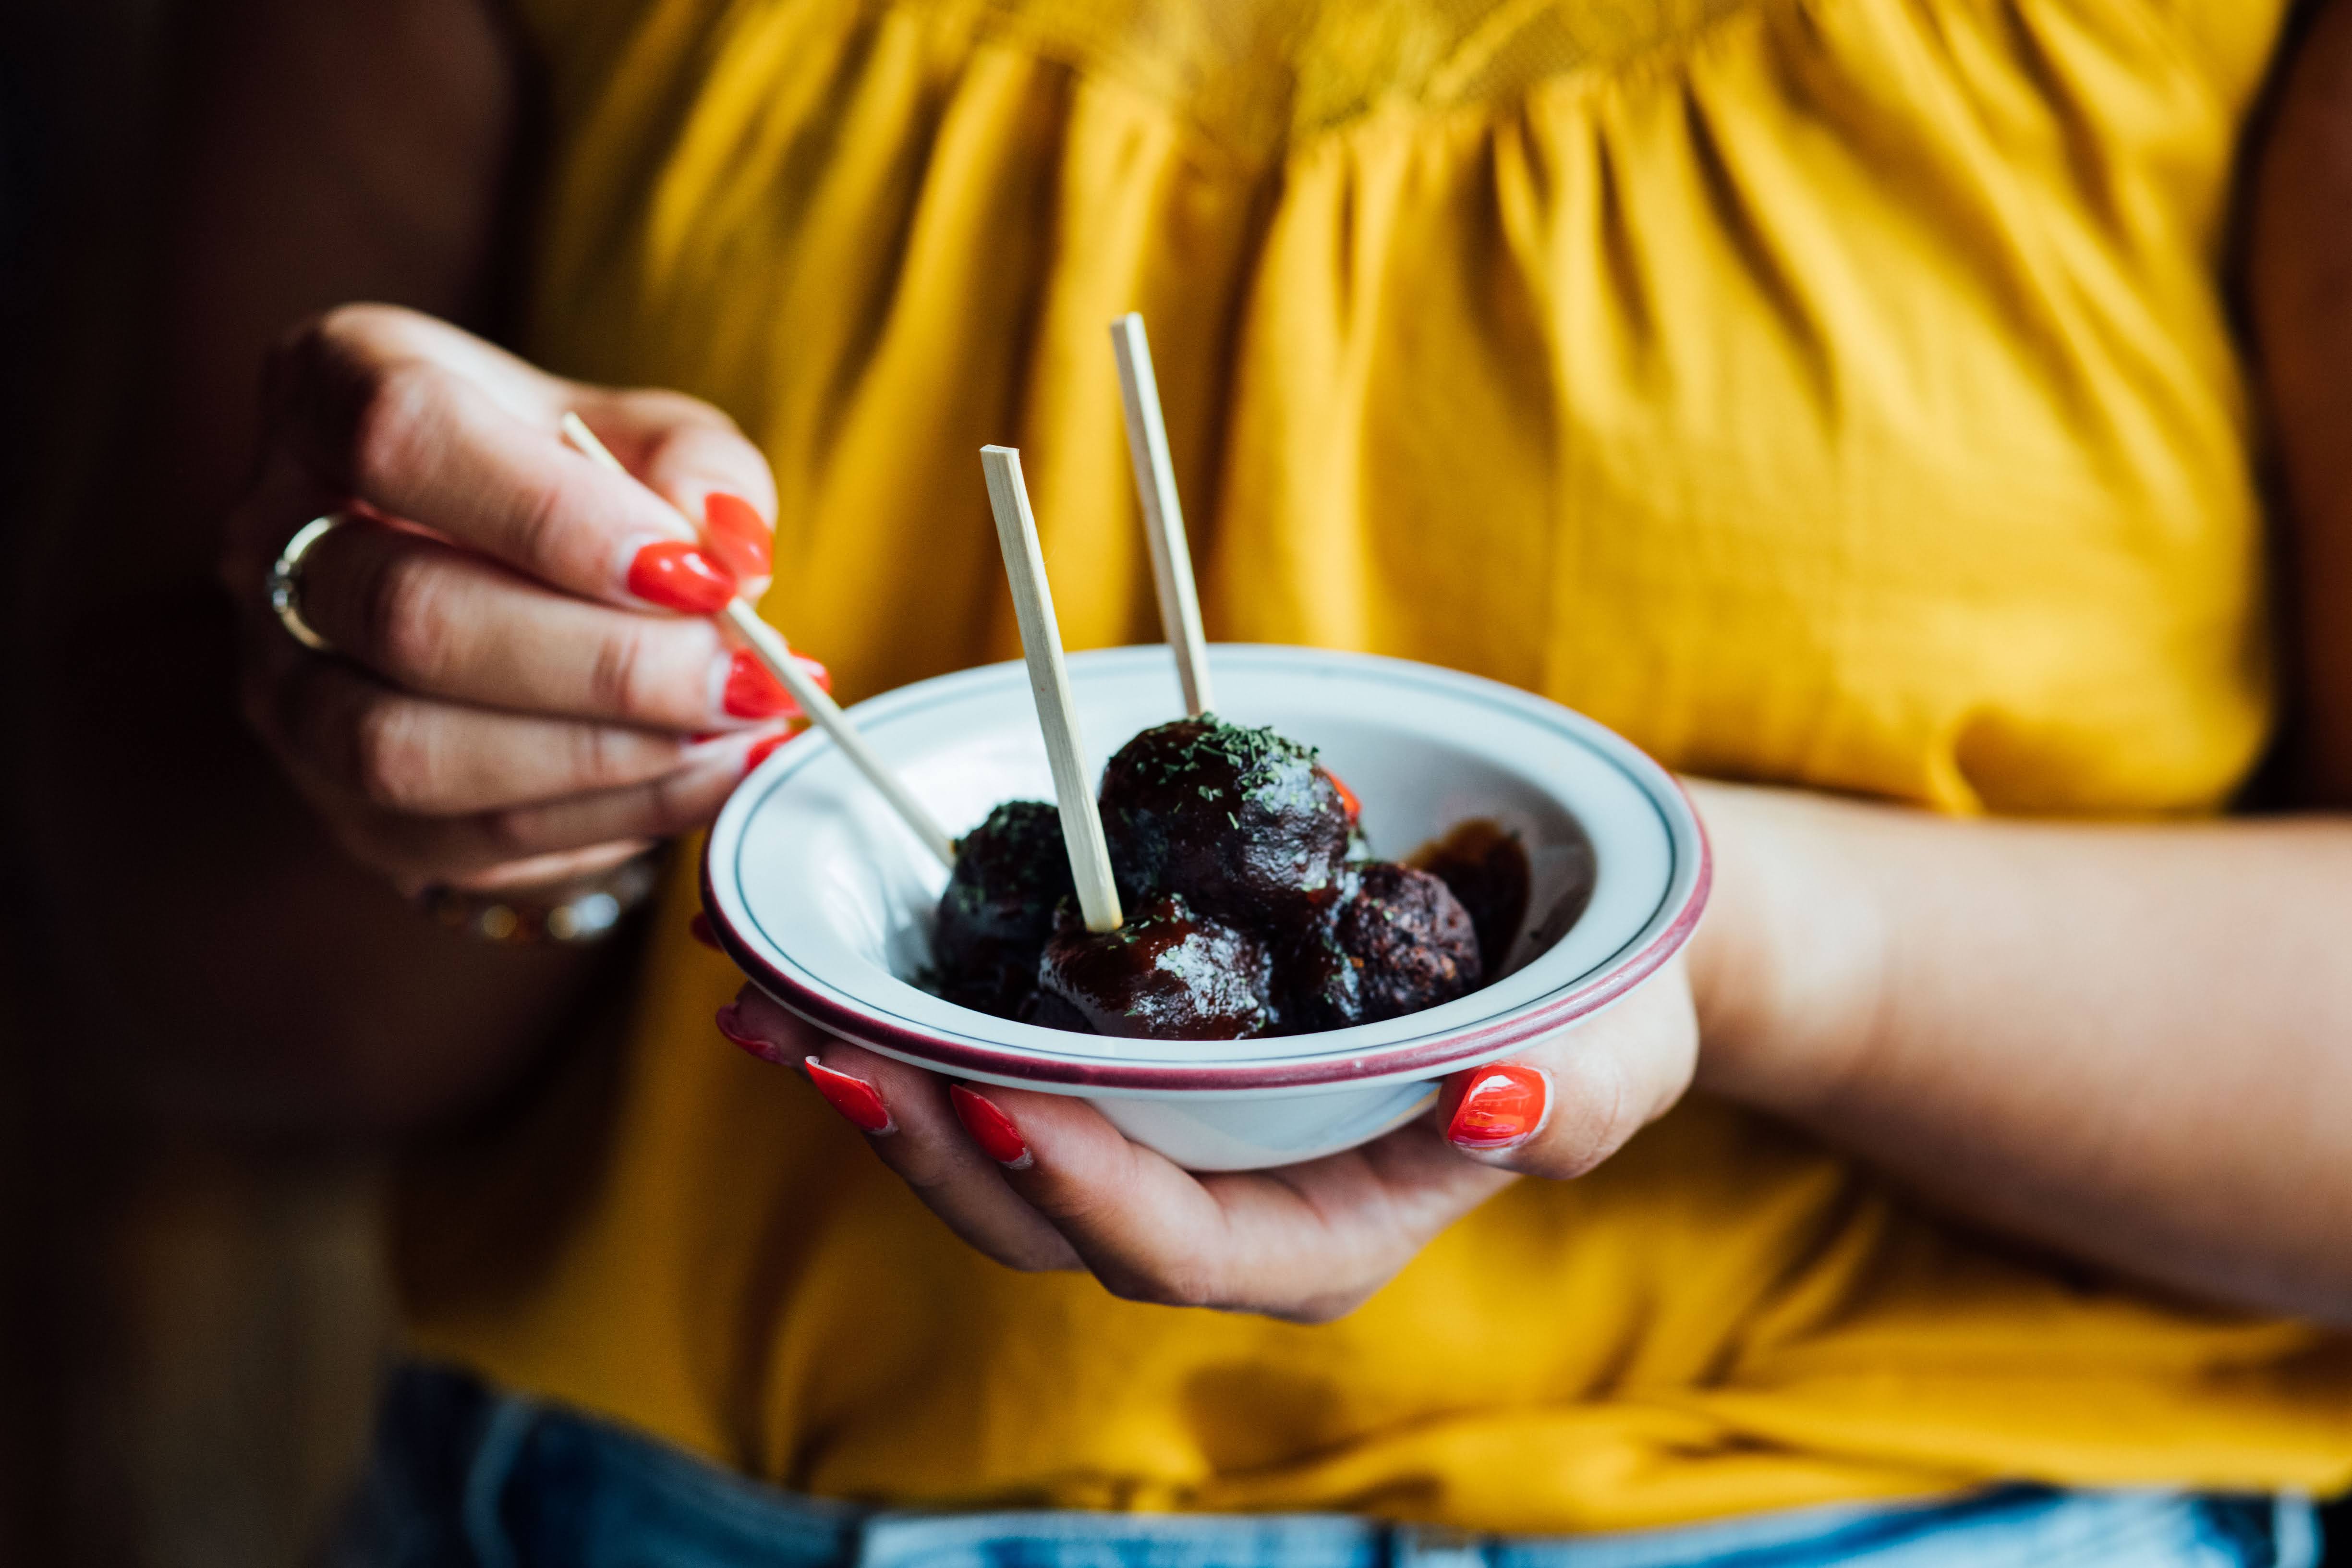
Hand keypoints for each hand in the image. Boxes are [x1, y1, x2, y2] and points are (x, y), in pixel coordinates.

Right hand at [220, 304, 819, 894]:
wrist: (519, 574)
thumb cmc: (582, 481)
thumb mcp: (651, 434)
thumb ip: (699, 469)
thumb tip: (729, 556)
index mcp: (331, 388)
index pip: (401, 437)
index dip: (552, 516)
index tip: (690, 571)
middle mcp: (274, 538)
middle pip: (408, 615)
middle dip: (605, 663)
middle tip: (743, 674)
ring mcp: (286, 684)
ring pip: (408, 749)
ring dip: (601, 755)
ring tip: (731, 731)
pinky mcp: (343, 806)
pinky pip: (462, 839)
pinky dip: (607, 816)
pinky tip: (707, 777)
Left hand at [718, 960, 1697, 1322]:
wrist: (1549, 954)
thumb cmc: (1590, 1011)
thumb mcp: (1615, 1044)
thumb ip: (1573, 1093)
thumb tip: (1494, 1096)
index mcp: (1311, 1238)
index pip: (1173, 1246)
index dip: (1075, 1190)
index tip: (989, 1104)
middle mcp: (1206, 1206)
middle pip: (1035, 1213)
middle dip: (917, 1139)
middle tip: (814, 1050)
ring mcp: (1145, 1134)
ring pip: (980, 1147)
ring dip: (868, 1080)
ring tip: (760, 1003)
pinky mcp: (1110, 1059)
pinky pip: (982, 1058)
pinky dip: (893, 1014)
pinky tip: (810, 958)